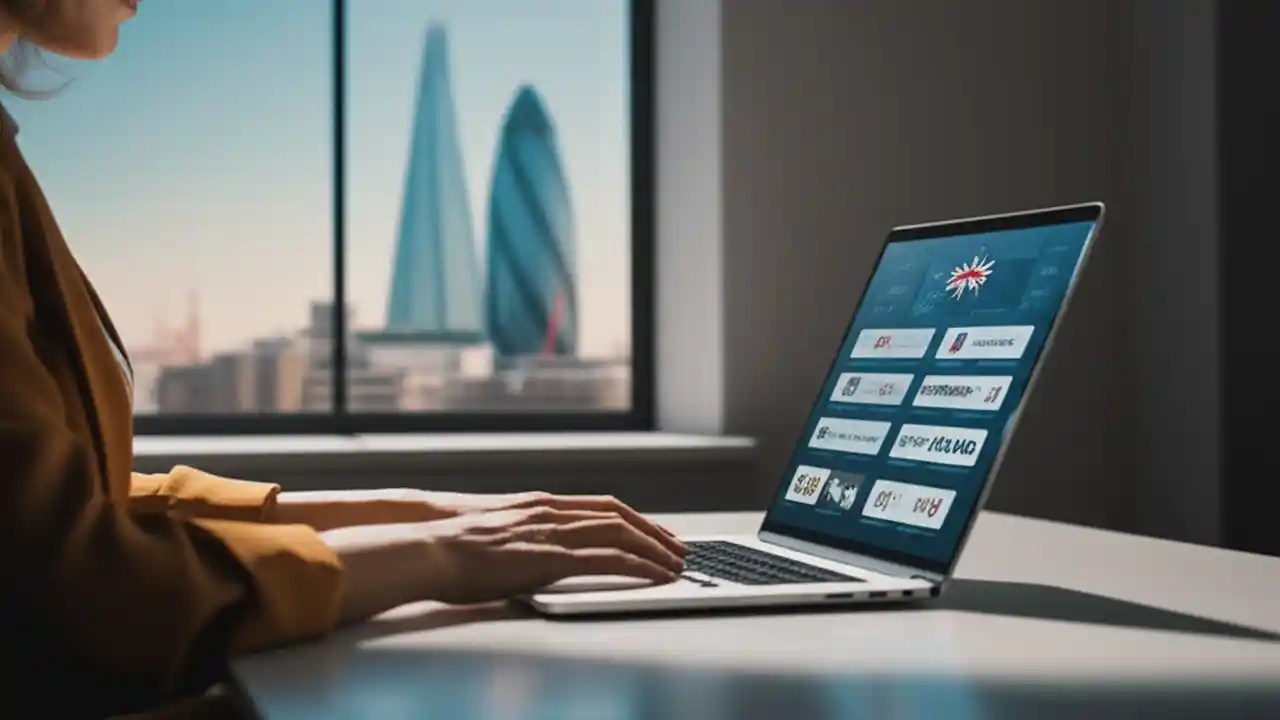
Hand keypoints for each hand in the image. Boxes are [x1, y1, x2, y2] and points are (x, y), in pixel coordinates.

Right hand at [423, 490, 684, 549]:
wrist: (427, 547)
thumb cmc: (452, 547)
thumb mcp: (498, 532)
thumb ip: (525, 535)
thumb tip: (539, 551)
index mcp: (541, 505)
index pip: (603, 506)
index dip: (637, 519)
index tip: (657, 533)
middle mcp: (552, 511)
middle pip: (620, 515)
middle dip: (655, 533)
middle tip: (679, 549)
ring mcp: (552, 532)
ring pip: (620, 533)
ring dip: (655, 548)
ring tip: (677, 565)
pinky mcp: (550, 557)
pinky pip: (607, 558)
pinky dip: (639, 565)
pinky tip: (654, 575)